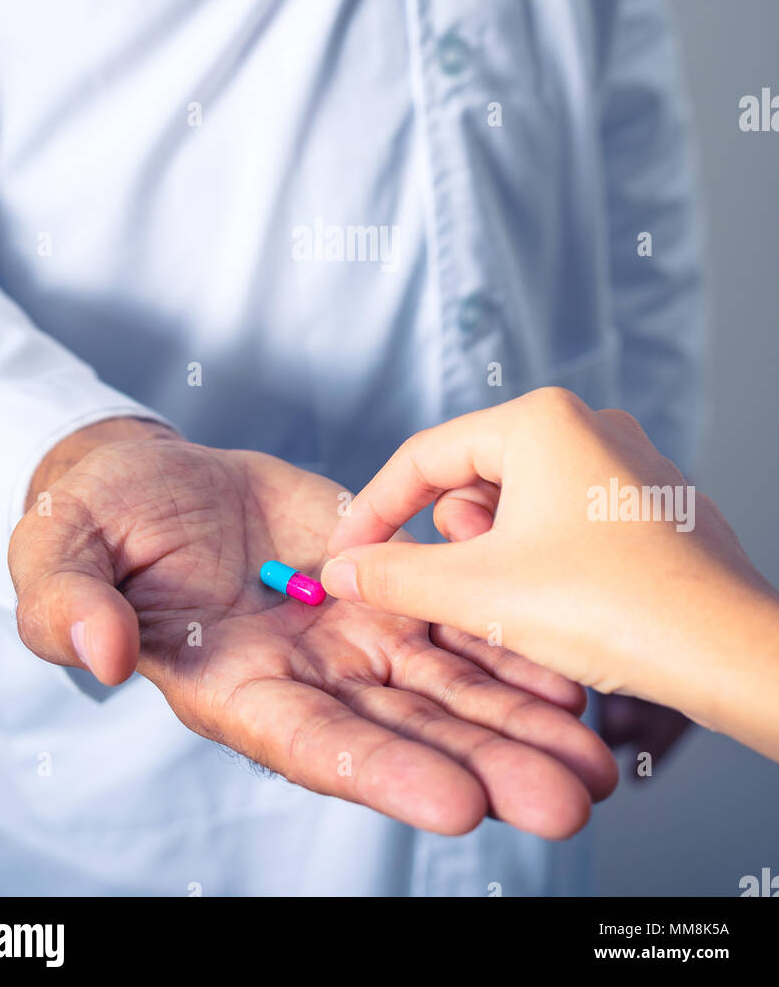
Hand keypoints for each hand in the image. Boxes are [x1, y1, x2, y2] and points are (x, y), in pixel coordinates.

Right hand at [9, 418, 616, 837]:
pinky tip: (573, 666)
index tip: (461, 804)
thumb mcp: (60, 554)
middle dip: (490, 763)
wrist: (150, 479)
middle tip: (572, 797)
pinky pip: (456, 619)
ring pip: (449, 684)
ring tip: (601, 752)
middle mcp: (305, 677)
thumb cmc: (93, 520)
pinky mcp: (382, 588)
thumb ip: (71, 605)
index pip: (314, 743)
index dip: (385, 775)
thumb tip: (97, 658)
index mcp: (232, 688)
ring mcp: (350, 635)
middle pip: (408, 732)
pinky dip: (512, 644)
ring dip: (523, 717)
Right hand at [322, 389, 778, 761]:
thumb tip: (342, 572)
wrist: (730, 651)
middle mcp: (589, 423)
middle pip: (476, 474)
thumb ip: (397, 576)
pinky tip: (558, 608)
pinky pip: (571, 519)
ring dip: (496, 552)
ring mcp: (629, 461)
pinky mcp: (654, 503)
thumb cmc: (611, 609)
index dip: (375, 512)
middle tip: (452, 590)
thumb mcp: (479, 593)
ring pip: (525, 501)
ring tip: (510, 605)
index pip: (425, 456)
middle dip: (450, 537)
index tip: (348, 560)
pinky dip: (544, 558)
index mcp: (540, 420)